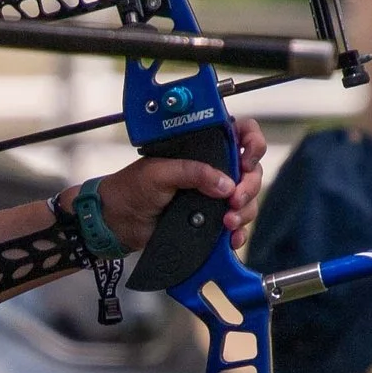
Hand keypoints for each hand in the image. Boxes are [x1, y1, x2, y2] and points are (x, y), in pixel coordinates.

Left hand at [88, 118, 266, 256]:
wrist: (119, 221)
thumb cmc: (133, 188)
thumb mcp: (159, 172)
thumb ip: (192, 172)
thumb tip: (225, 184)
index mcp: (203, 148)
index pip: (241, 134)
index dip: (252, 143)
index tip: (246, 159)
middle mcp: (214, 169)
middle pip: (251, 171)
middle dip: (249, 186)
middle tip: (234, 200)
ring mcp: (214, 195)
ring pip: (247, 200)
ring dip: (245, 212)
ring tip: (228, 222)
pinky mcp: (211, 220)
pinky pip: (236, 226)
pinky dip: (238, 233)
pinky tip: (231, 239)